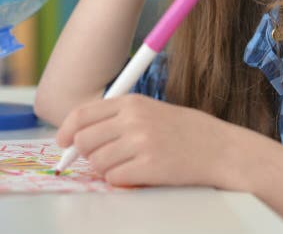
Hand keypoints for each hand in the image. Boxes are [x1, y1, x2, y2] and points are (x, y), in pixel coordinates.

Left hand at [56, 94, 237, 187]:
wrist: (220, 149)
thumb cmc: (183, 131)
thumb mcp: (149, 110)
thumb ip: (116, 118)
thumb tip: (78, 134)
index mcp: (131, 102)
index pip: (83, 114)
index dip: (66, 130)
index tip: (62, 142)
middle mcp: (133, 120)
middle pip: (84, 139)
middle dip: (85, 153)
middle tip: (97, 158)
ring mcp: (141, 143)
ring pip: (97, 161)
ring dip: (104, 168)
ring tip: (125, 165)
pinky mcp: (149, 167)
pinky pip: (114, 178)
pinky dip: (119, 180)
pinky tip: (135, 174)